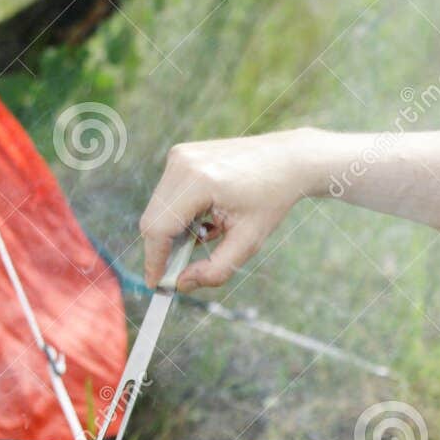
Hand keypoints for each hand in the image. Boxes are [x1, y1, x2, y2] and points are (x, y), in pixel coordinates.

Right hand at [138, 130, 320, 292]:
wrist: (286, 159)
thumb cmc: (272, 198)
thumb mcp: (249, 241)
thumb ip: (215, 269)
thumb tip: (181, 284)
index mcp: (199, 180)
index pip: (160, 227)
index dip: (154, 260)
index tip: (157, 285)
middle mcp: (183, 162)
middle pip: (154, 219)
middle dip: (165, 249)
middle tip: (181, 271)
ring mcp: (179, 155)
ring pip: (158, 208)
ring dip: (175, 231)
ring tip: (210, 234)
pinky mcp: (180, 155)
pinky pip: (167, 196)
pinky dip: (180, 215)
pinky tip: (208, 218)